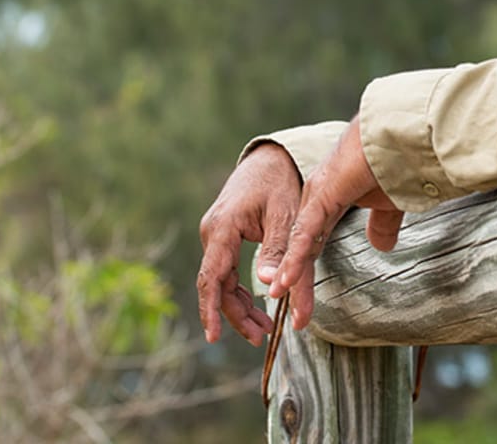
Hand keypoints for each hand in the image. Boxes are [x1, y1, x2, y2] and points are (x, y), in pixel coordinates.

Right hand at [196, 142, 303, 344]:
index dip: (211, 309)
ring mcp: (216, 236)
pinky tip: (257, 308)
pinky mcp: (225, 238)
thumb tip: (268, 286)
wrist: (273, 158)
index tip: (213, 336)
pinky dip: (240, 291)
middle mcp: (213, 233)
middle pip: (216, 285)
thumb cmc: (281, 182)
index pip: (211, 277)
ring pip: (222, 281)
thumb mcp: (285, 215)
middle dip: (235, 315)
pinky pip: (227, 271)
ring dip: (239, 307)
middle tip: (260, 337)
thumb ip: (277, 250)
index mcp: (223, 227)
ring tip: (264, 330)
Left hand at [267, 115, 403, 329]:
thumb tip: (382, 246)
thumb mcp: (387, 205)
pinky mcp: (323, 195)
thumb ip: (381, 224)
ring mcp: (316, 199)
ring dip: (291, 279)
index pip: (311, 248)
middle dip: (296, 287)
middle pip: (300, 252)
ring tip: (280, 307)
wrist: (399, 136)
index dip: (305, 277)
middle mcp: (315, 202)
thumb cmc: (395, 164)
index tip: (304, 309)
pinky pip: (304, 234)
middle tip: (294, 321)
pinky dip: (293, 260)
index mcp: (326, 204)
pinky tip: (283, 283)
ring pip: (298, 247)